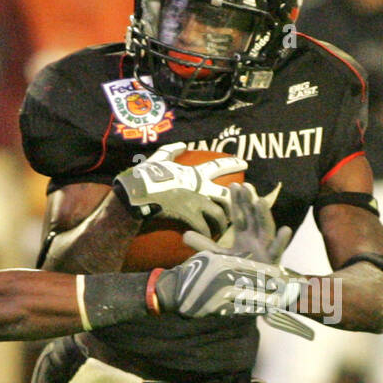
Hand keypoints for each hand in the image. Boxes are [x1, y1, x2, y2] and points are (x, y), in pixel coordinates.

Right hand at [114, 142, 246, 236]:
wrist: (137, 191)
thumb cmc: (146, 175)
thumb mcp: (159, 158)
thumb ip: (172, 151)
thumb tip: (182, 144)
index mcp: (194, 173)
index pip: (218, 166)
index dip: (232, 164)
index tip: (245, 163)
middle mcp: (199, 187)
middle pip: (227, 195)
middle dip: (234, 203)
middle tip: (237, 210)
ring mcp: (195, 202)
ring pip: (219, 214)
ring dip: (221, 223)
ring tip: (221, 229)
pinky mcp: (188, 216)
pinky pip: (203, 228)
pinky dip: (206, 234)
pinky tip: (207, 238)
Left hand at [174, 183, 312, 335]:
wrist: (249, 293)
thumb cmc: (236, 272)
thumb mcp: (217, 257)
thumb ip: (204, 245)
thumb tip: (185, 234)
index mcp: (245, 236)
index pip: (240, 215)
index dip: (237, 201)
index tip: (233, 185)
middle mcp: (256, 239)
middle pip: (253, 217)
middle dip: (249, 202)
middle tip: (244, 186)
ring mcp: (265, 249)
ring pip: (266, 229)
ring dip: (264, 216)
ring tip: (260, 201)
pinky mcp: (271, 262)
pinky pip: (278, 251)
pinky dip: (282, 240)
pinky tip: (286, 229)